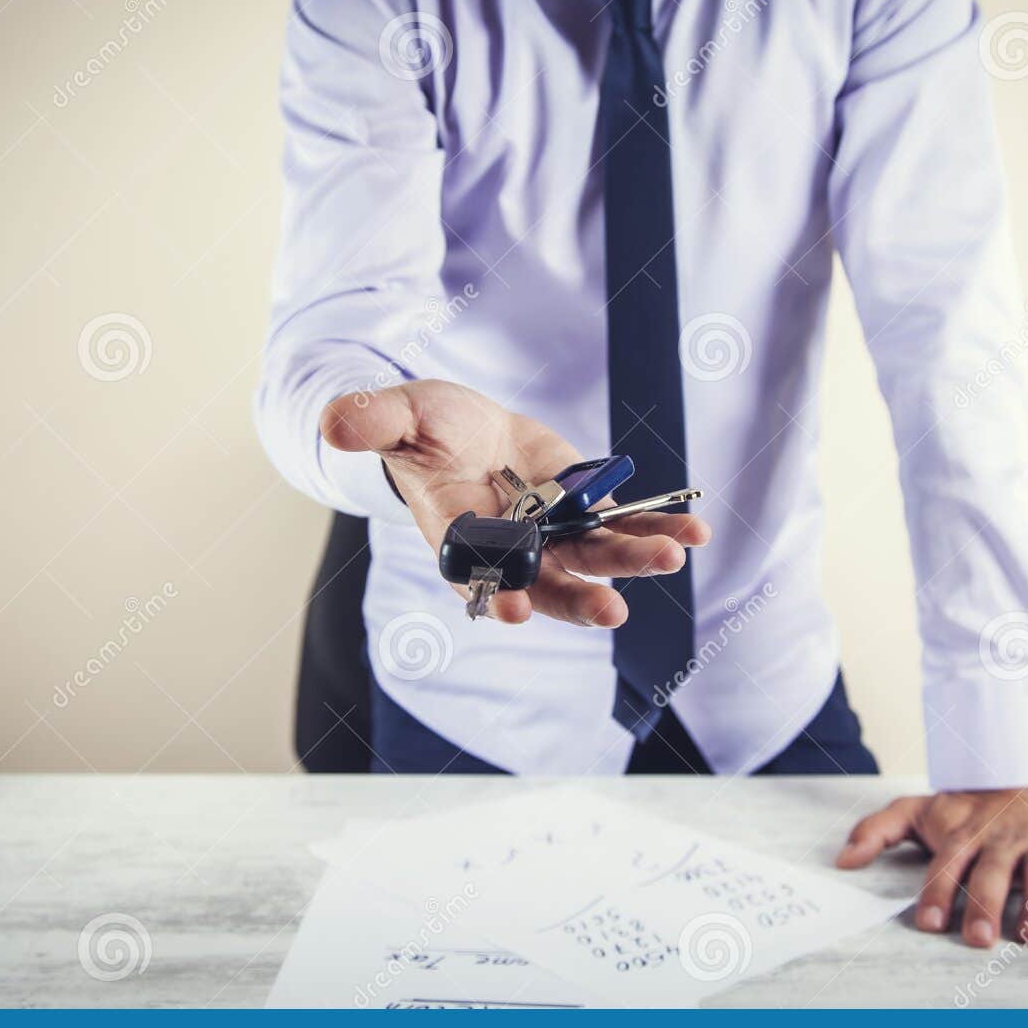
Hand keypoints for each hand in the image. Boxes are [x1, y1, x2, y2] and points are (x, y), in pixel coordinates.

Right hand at [321, 379, 709, 625]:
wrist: (464, 430)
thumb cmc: (423, 429)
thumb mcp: (400, 415)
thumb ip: (374, 421)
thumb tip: (331, 422)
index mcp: (460, 539)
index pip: (475, 573)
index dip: (493, 590)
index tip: (510, 608)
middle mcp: (513, 551)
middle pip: (549, 585)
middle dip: (581, 598)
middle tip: (613, 611)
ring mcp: (555, 536)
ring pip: (598, 560)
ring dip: (635, 560)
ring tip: (674, 554)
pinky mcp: (586, 513)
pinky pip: (626, 527)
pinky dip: (659, 528)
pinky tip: (695, 531)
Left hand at [835, 785, 1027, 946]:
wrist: (1016, 770)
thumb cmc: (962, 806)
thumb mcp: (915, 810)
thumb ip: (877, 831)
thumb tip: (842, 860)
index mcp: (963, 835)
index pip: (946, 866)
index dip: (938, 893)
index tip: (930, 922)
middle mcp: (1002, 841)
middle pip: (992, 875)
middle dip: (986, 905)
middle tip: (980, 938)